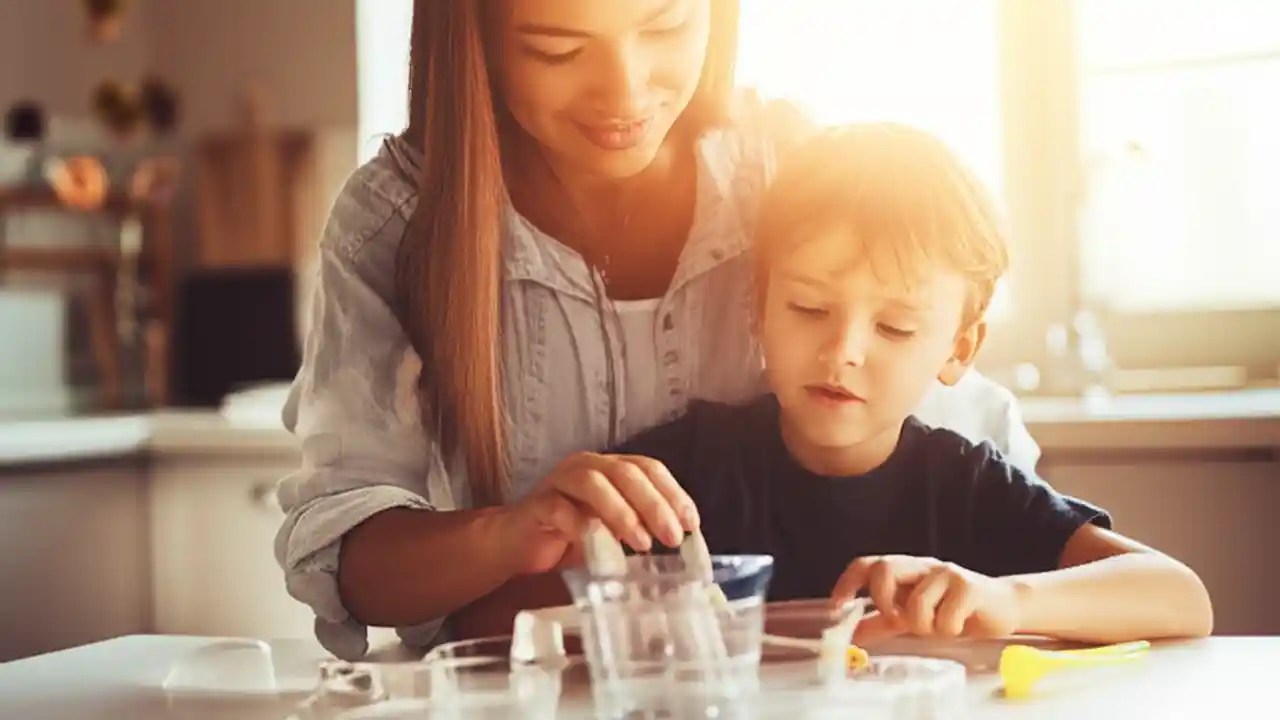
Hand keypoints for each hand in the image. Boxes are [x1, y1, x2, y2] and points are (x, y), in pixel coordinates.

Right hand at [497, 452, 699, 574]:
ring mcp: (559, 482)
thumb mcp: (613, 532)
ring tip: (642, 543)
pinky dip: (580, 525)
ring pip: (593, 483)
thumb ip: (640, 528)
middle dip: (654, 504)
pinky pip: (558, 508)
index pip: (648, 468)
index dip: (673, 493)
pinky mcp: (536, 505)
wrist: (517, 544)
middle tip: (672, 536)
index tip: (691, 523)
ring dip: (622, 512)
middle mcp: (586, 467)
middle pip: (626, 472)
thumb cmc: (570, 537)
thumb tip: (679, 539)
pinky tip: (596, 545)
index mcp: (609, 469)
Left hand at [833, 555, 1021, 641]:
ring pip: (916, 602)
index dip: (848, 582)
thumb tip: (852, 634)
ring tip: (938, 627)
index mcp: (905, 570)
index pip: (868, 564)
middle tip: (896, 619)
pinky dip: (948, 630)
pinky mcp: (969, 587)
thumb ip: (883, 623)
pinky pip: (945, 617)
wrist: (1002, 608)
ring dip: (924, 626)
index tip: (837, 606)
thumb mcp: (913, 617)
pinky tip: (959, 625)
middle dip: (883, 599)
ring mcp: (946, 573)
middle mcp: (922, 566)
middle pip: (885, 567)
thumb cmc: (954, 611)